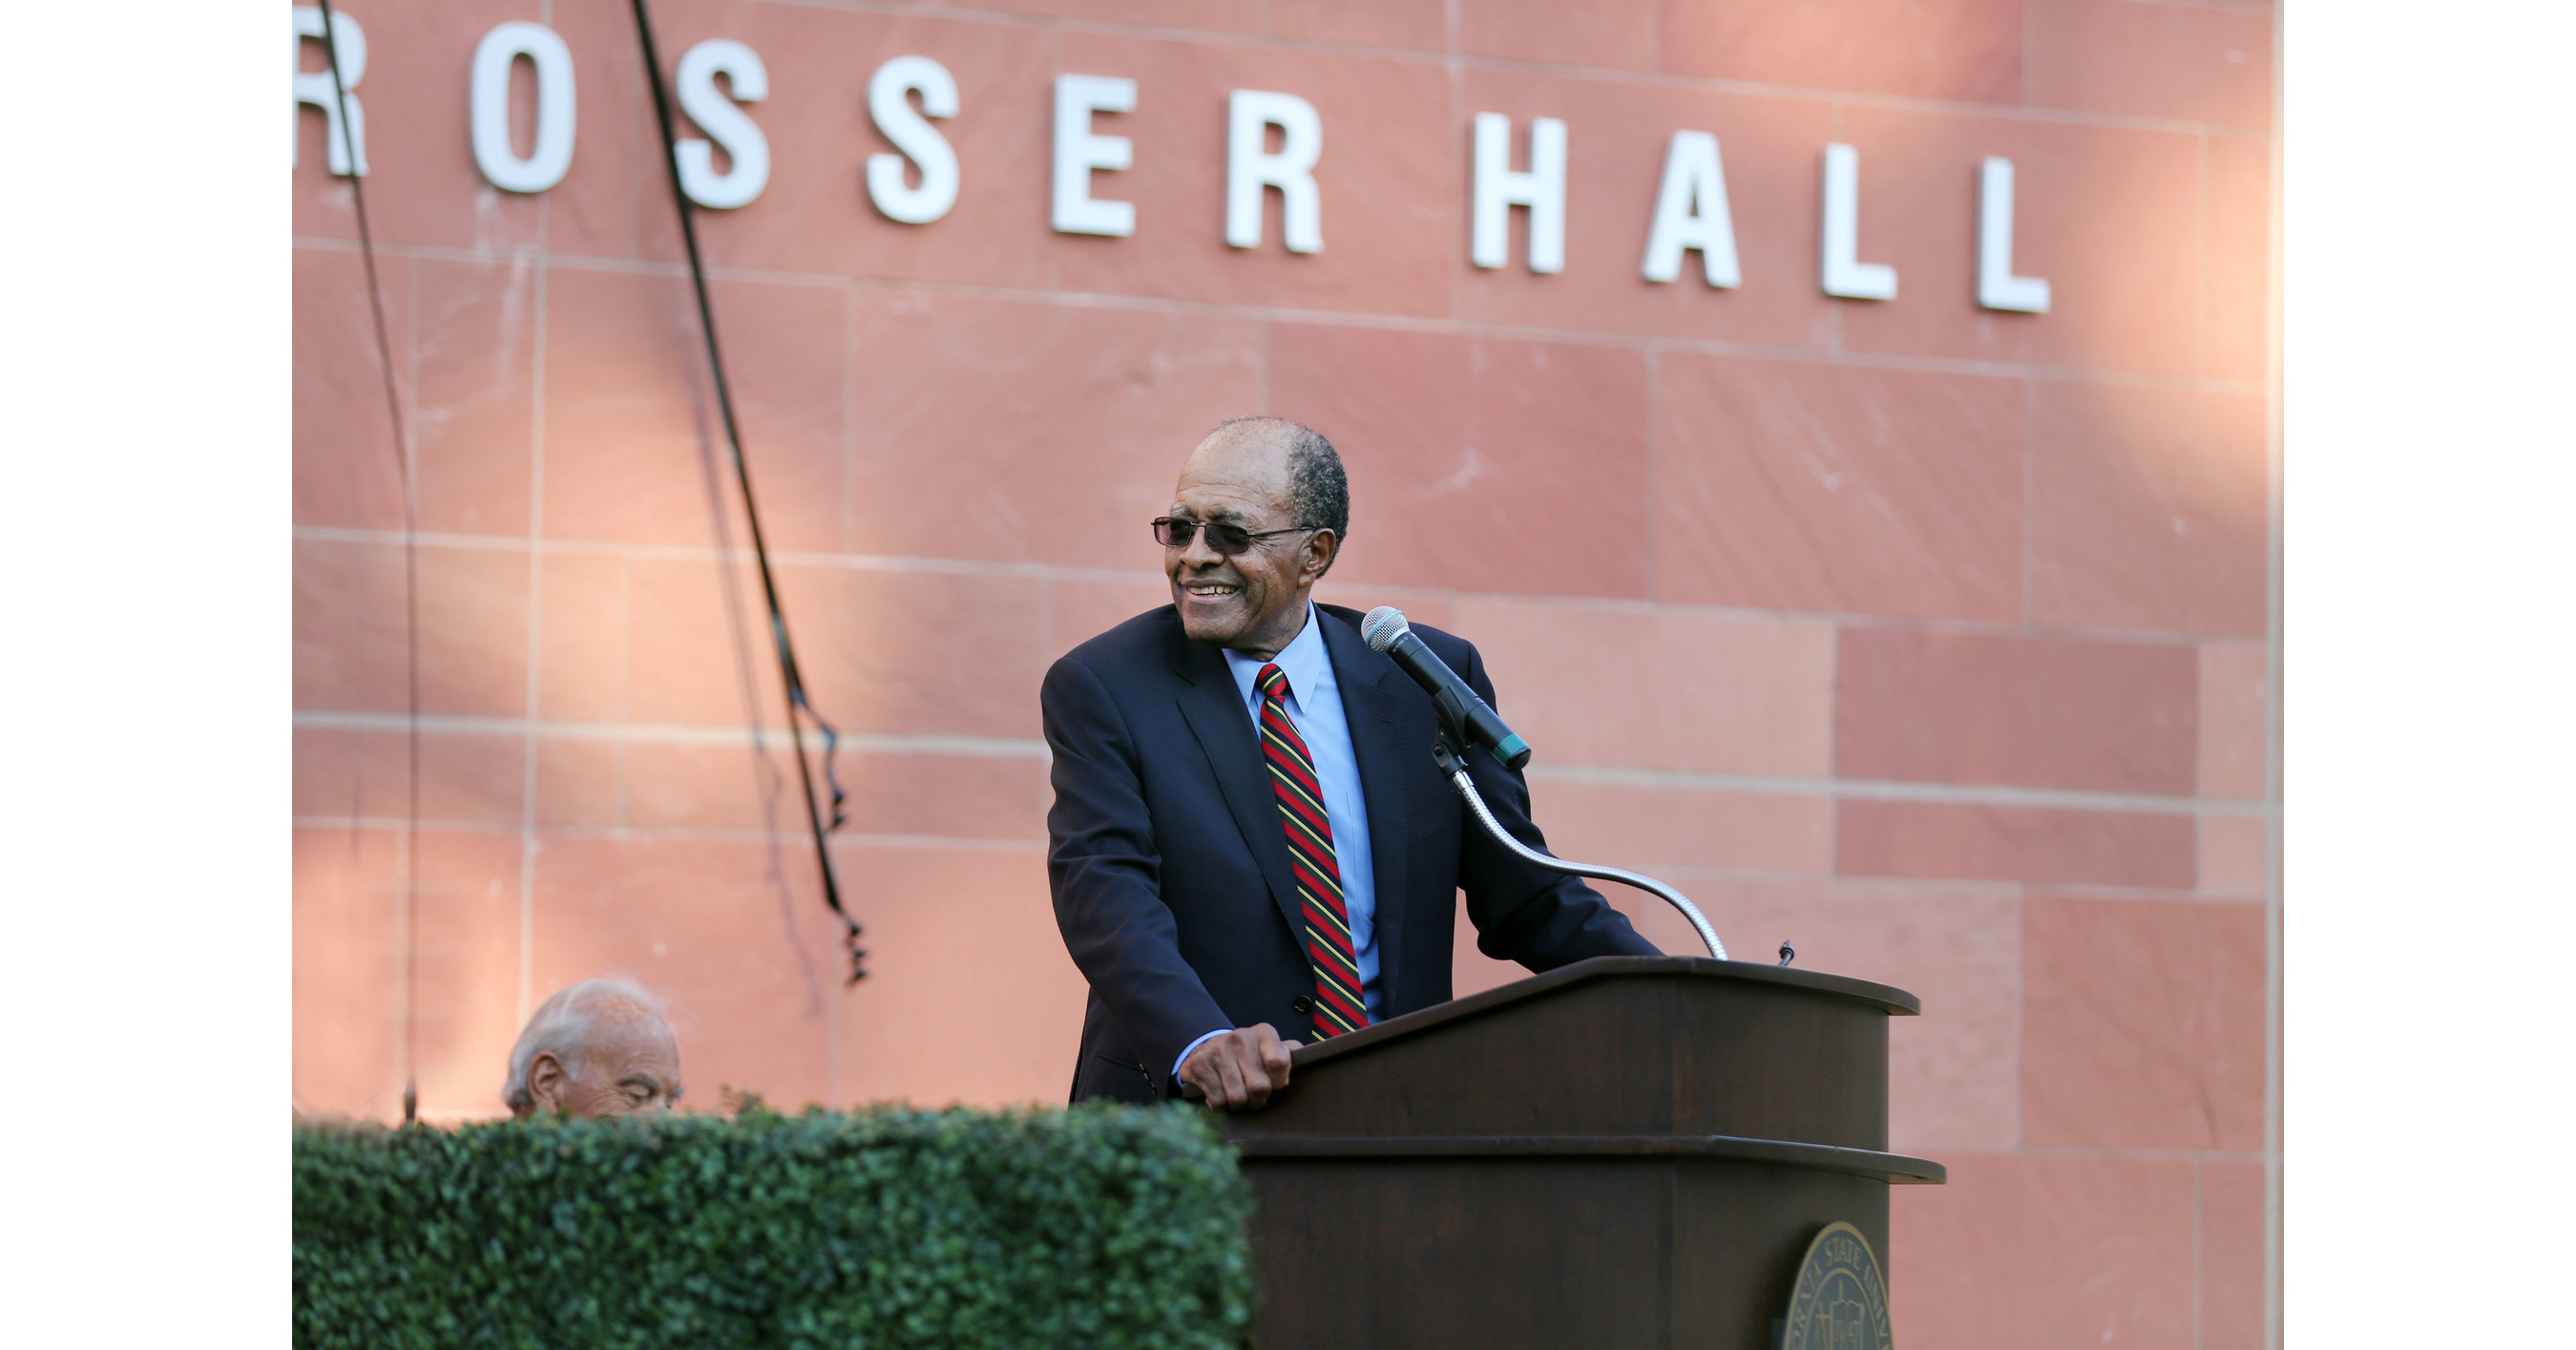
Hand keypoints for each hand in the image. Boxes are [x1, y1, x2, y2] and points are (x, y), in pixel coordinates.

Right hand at [1179, 1023, 1299, 1109]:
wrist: (1208, 1049)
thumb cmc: (1249, 1055)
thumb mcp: (1271, 1049)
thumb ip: (1290, 1054)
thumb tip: (1310, 1057)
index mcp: (1264, 1033)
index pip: (1279, 1062)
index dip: (1280, 1082)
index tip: (1276, 1085)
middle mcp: (1240, 1037)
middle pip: (1259, 1087)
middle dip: (1259, 1099)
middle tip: (1256, 1096)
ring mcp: (1217, 1050)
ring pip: (1237, 1098)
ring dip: (1240, 1104)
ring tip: (1240, 1096)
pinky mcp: (1199, 1065)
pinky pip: (1218, 1101)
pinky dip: (1222, 1106)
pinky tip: (1222, 1094)